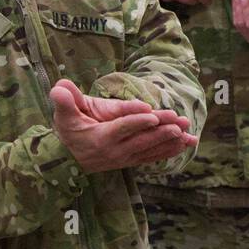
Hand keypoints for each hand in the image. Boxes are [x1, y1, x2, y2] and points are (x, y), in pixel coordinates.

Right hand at [49, 79, 197, 173]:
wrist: (66, 160)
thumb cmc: (68, 131)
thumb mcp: (64, 115)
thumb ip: (64, 101)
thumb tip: (59, 88)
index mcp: (101, 137)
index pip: (122, 127)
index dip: (137, 121)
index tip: (153, 114)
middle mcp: (115, 150)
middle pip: (142, 139)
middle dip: (163, 130)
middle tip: (180, 121)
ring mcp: (125, 158)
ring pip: (151, 150)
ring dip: (171, 142)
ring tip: (189, 135)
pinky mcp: (131, 161)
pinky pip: (152, 157)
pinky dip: (168, 151)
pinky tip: (184, 145)